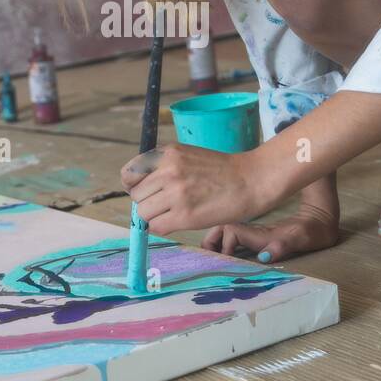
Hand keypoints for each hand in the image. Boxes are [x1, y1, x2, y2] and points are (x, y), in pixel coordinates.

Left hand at [120, 143, 258, 234]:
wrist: (251, 181)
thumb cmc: (221, 171)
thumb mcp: (187, 156)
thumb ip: (163, 167)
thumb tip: (137, 189)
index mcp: (168, 153)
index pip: (129, 173)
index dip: (133, 186)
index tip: (143, 191)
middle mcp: (169, 171)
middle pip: (136, 196)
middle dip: (146, 202)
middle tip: (165, 203)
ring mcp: (176, 193)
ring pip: (143, 213)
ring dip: (154, 216)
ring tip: (173, 212)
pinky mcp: (184, 215)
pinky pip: (156, 227)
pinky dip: (163, 227)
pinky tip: (178, 221)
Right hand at [202, 202, 339, 262]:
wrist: (323, 219)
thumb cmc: (314, 231)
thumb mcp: (303, 238)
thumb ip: (284, 245)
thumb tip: (264, 256)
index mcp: (262, 233)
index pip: (231, 232)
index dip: (222, 244)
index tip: (220, 260)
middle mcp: (255, 232)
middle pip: (222, 229)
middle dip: (210, 240)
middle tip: (204, 258)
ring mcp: (256, 233)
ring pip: (226, 232)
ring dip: (215, 242)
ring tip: (209, 259)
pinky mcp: (259, 237)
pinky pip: (235, 239)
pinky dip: (225, 245)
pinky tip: (224, 257)